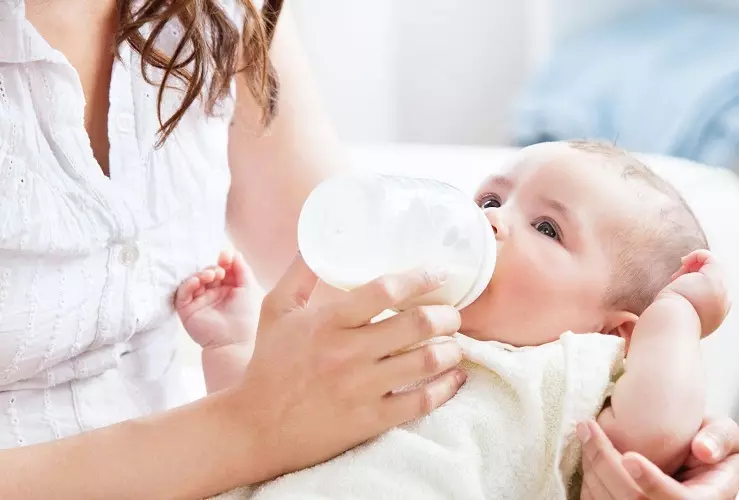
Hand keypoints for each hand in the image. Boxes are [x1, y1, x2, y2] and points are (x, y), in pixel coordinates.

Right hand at [175, 250, 263, 348]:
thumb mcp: (247, 288)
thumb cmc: (243, 316)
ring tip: (212, 276)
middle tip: (219, 271)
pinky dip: (188, 284)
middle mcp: (211, 294)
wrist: (233, 341)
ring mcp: (198, 301)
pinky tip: (198, 281)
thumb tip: (234, 253)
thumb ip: (242, 270)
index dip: (222, 262)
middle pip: (206, 273)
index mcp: (226, 289)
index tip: (225, 256)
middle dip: (212, 268)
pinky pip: (182, 293)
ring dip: (201, 274)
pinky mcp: (186, 310)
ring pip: (193, 281)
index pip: (220, 270)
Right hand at [231, 253, 465, 481]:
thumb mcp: (275, 311)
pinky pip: (421, 402)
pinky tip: (454, 377)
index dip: (420, 278)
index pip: (385, 290)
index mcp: (328, 322)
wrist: (256, 428)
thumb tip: (314, 241)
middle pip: (416, 324)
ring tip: (454, 344)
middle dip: (446, 315)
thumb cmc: (269, 365)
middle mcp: (348, 353)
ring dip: (451, 349)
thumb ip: (298, 274)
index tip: (439, 272)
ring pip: (426, 361)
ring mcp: (361, 389)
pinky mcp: (370, 420)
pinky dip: (445, 388)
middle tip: (452, 314)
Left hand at [579, 418, 738, 499]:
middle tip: (587, 426)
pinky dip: (588, 479)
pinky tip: (589, 453)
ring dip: (591, 465)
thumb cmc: (711, 450)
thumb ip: (721, 438)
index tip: (629, 456)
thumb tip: (702, 449)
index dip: (651, 480)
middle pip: (633, 498)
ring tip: (586, 433)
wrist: (697, 469)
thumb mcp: (728, 441)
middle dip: (604, 460)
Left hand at [662, 249, 730, 336]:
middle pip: (710, 279)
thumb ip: (683, 310)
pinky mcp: (714, 278)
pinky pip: (709, 257)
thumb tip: (675, 301)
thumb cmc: (667, 322)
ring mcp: (720, 290)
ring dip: (691, 268)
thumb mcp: (678, 317)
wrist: (671, 322)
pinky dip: (695, 255)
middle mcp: (722, 303)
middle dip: (691, 275)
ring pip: (709, 268)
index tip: (676, 290)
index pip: (710, 293)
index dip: (693, 286)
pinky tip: (683, 262)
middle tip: (675, 280)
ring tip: (676, 277)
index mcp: (715, 315)